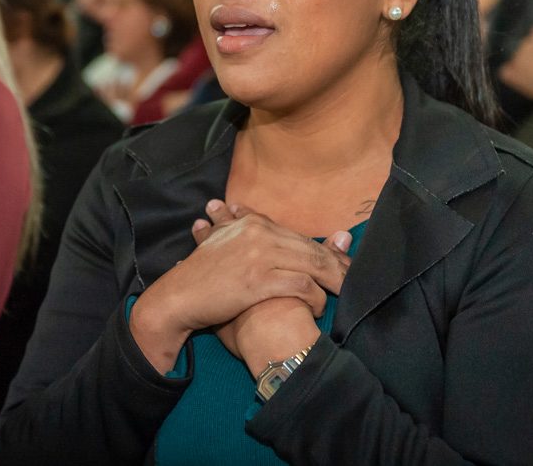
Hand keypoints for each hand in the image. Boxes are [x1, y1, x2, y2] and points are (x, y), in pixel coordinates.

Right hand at [129, 199, 348, 371]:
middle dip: (337, 266)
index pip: (300, 236)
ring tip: (344, 295)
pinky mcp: (258, 281)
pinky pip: (300, 286)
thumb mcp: (228, 248)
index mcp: (252, 224)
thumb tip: (271, 231)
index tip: (343, 264)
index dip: (326, 251)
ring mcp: (259, 256)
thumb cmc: (204, 277)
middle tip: (354, 281)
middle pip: (311, 249)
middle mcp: (258, 234)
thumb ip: (256, 239)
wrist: (178, 297)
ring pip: (311, 265)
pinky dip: (316, 298)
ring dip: (332, 282)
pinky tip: (319, 308)